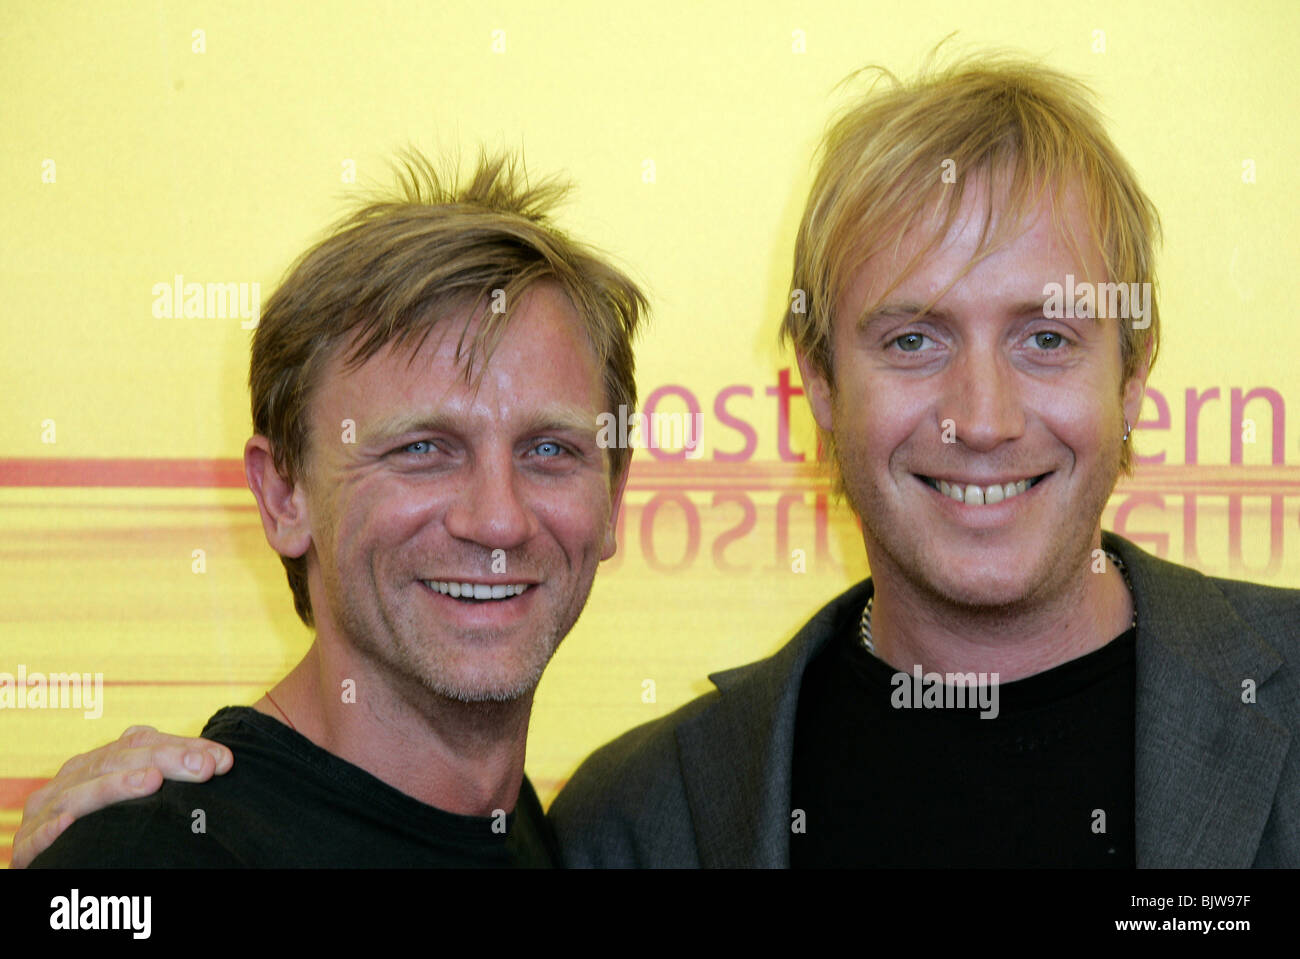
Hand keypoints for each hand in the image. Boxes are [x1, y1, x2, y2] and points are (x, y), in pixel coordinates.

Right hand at [12, 725, 232, 867]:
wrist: (52, 848)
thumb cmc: (105, 818)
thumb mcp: (135, 787)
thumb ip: (170, 772)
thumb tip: (222, 762)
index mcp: (102, 758)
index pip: (145, 741)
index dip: (185, 747)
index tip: (223, 760)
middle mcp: (75, 775)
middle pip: (119, 759)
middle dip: (165, 760)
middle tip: (203, 768)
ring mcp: (49, 806)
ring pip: (81, 791)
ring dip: (116, 786)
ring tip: (152, 782)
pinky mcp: (28, 843)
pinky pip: (37, 835)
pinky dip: (52, 828)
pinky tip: (68, 826)